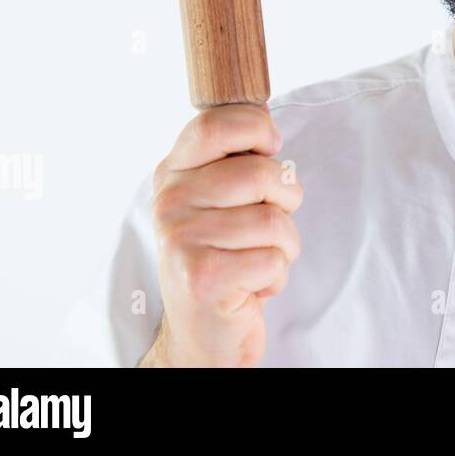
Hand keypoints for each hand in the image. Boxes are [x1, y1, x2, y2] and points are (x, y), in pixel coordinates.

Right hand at [146, 104, 303, 366]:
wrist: (202, 332)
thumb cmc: (225, 254)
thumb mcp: (221, 199)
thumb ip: (236, 159)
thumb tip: (266, 125)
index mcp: (173, 173)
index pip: (216, 124)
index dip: (258, 129)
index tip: (270, 148)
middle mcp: (169, 202)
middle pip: (262, 173)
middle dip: (285, 200)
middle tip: (264, 225)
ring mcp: (182, 239)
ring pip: (275, 220)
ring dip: (283, 246)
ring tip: (256, 259)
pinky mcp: (202, 277)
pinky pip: (274, 259)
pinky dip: (276, 277)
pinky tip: (250, 287)